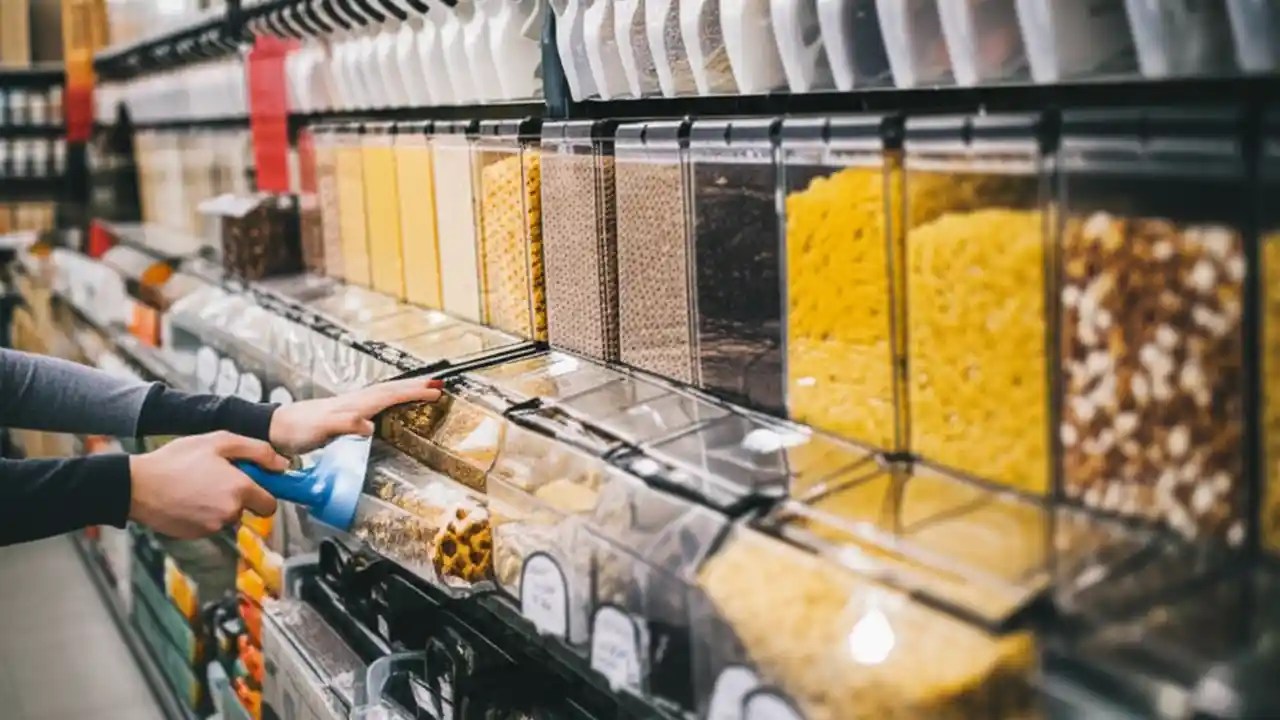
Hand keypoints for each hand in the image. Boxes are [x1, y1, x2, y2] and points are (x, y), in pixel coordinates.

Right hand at [129, 431, 288, 538]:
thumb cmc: (177, 460)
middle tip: (217, 477)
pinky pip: (209, 524)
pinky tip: (187, 498)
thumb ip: (258, 451)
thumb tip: (283, 465)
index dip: (264, 492)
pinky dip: (202, 514)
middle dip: (239, 496)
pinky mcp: (196, 534)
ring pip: (227, 516)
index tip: (254, 483)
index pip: (270, 504)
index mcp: (241, 489)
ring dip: (219, 504)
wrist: (138, 485)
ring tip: (196, 485)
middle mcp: (230, 512)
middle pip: (247, 509)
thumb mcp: (219, 442)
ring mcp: (212, 527)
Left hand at [269, 377, 443, 454]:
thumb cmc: (297, 431)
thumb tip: (369, 425)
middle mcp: (355, 402)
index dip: (413, 393)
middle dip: (416, 386)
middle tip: (440, 385)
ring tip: (425, 389)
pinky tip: (394, 403)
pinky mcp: (347, 414)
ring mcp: (351, 406)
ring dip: (406, 390)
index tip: (435, 390)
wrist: (275, 429)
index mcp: (354, 405)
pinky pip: (378, 402)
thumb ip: (344, 425)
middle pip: (391, 389)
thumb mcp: (320, 430)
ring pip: (385, 393)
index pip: (390, 395)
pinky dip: (392, 398)